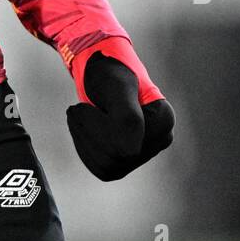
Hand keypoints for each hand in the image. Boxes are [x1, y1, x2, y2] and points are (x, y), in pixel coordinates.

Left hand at [67, 51, 174, 180]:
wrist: (99, 73)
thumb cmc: (107, 71)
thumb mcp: (115, 84)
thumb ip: (127, 115)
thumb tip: (131, 152)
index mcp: (164, 119)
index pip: (125, 141)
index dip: (97, 125)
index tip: (84, 105)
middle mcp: (159, 139)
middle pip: (116, 156)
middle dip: (88, 132)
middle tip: (75, 109)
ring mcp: (144, 152)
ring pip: (106, 165)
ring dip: (83, 139)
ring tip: (77, 116)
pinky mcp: (126, 162)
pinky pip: (100, 169)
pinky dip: (84, 148)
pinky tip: (81, 129)